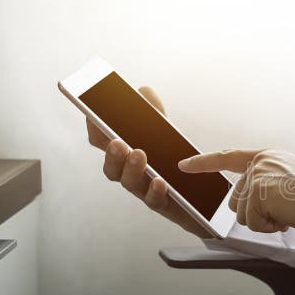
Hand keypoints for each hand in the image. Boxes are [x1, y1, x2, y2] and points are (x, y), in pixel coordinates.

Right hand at [86, 87, 211, 238]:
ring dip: (131, 169)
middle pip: (111, 167)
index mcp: (126, 154)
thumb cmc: (172, 163)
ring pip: (129, 183)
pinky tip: (160, 181)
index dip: (95, 129)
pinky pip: (154, 201)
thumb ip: (154, 113)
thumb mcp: (165, 134)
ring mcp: (144, 189)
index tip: (93, 116)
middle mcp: (130, 172)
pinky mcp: (162, 203)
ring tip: (139, 154)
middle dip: (111, 154)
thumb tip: (143, 90)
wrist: (201, 195)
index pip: (102, 142)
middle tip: (117, 142)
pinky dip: (154, 191)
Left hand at [179, 149, 294, 236]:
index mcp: (269, 157)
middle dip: (258, 214)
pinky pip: (253, 223)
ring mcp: (258, 176)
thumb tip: (252, 204)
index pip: (229, 157)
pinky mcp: (258, 192)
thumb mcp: (292, 181)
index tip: (184, 164)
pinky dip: (271, 227)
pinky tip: (289, 217)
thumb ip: (269, 184)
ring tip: (292, 212)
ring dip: (267, 222)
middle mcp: (261, 162)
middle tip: (288, 210)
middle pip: (237, 200)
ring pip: (244, 214)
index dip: (205, 162)